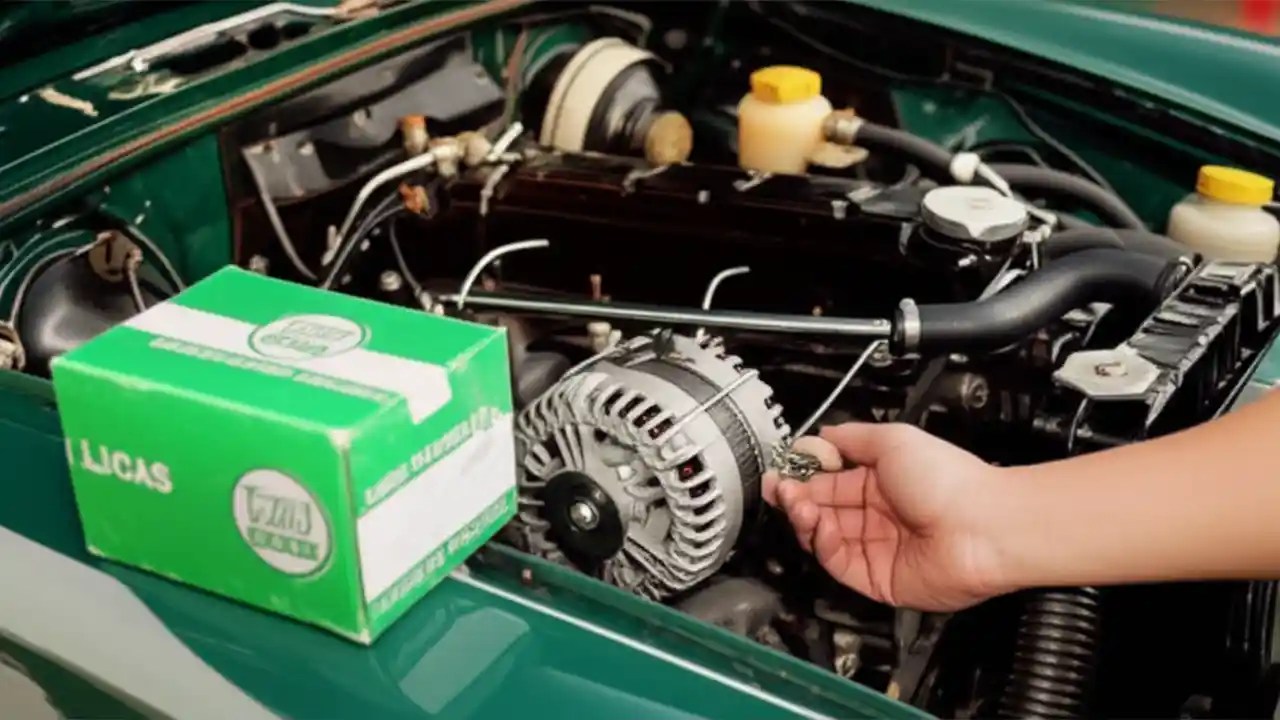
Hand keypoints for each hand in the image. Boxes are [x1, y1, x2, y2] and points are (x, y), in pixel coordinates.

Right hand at [762, 423, 1012, 610]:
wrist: (982, 526)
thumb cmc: (948, 479)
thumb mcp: (893, 439)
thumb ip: (851, 437)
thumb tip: (819, 435)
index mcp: (881, 481)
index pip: (830, 481)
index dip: (803, 477)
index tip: (781, 471)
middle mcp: (878, 515)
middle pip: (822, 509)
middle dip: (796, 498)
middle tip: (779, 489)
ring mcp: (877, 548)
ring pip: (825, 537)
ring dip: (804, 519)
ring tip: (797, 504)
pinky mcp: (877, 579)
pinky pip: (838, 563)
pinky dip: (822, 544)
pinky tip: (818, 525)